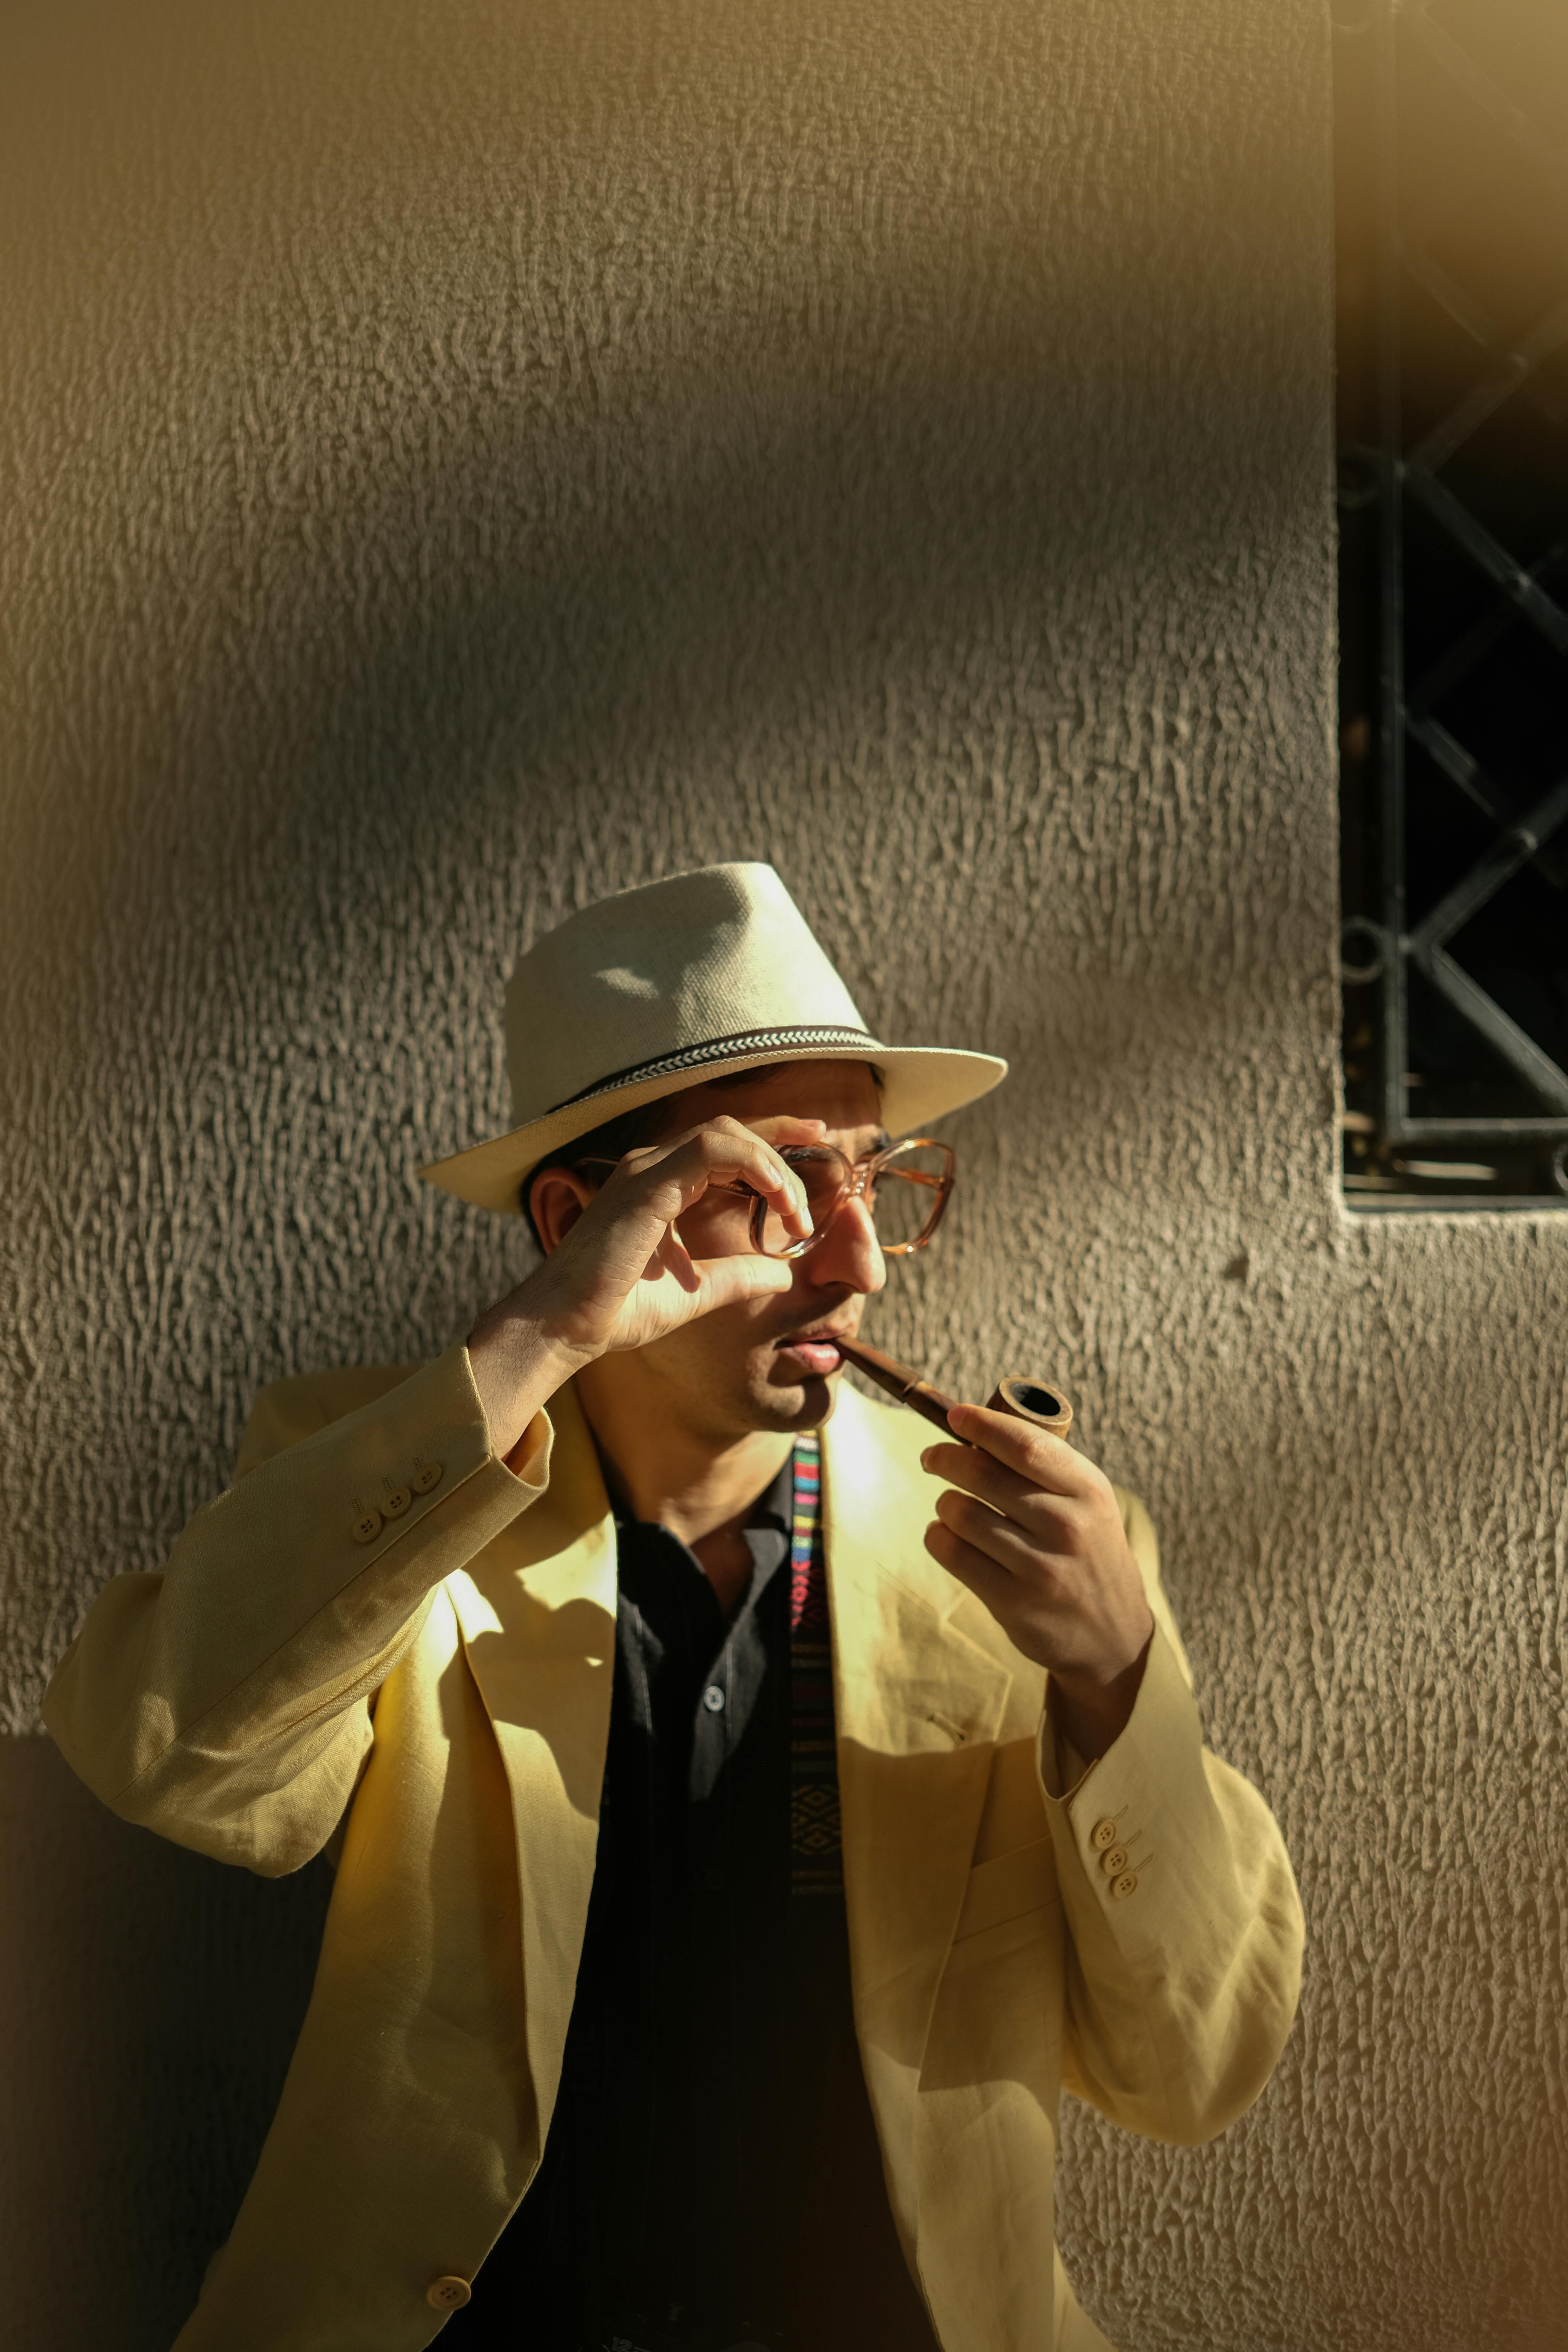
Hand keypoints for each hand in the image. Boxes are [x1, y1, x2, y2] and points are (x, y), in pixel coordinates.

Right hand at [468, 1116, 817, 1456]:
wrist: (563, 1327)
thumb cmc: (615, 1311)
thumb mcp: (695, 1292)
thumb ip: (737, 1276)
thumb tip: (783, 1272)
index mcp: (659, 1185)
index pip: (724, 1142)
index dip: (773, 1137)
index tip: (814, 1143)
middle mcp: (650, 1166)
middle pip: (731, 1128)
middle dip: (782, 1139)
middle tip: (819, 1165)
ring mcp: (646, 1170)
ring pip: (726, 1132)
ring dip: (772, 1163)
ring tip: (795, 1209)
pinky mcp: (647, 1185)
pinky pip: (712, 1150)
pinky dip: (753, 1164)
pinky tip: (776, 1198)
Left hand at [921, 1404, 1154, 1759]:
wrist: (1113, 1633)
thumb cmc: (1087, 1549)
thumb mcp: (1087, 1502)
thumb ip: (1045, 1467)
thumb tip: (974, 1427)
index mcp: (1088, 1490)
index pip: (1025, 1444)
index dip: (981, 1424)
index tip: (955, 1415)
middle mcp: (1068, 1526)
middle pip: (982, 1474)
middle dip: (944, 1458)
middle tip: (932, 1457)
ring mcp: (1041, 1567)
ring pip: (961, 1513)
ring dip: (944, 1503)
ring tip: (950, 1506)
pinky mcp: (1014, 1603)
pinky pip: (953, 1553)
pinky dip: (938, 1537)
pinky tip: (946, 1535)